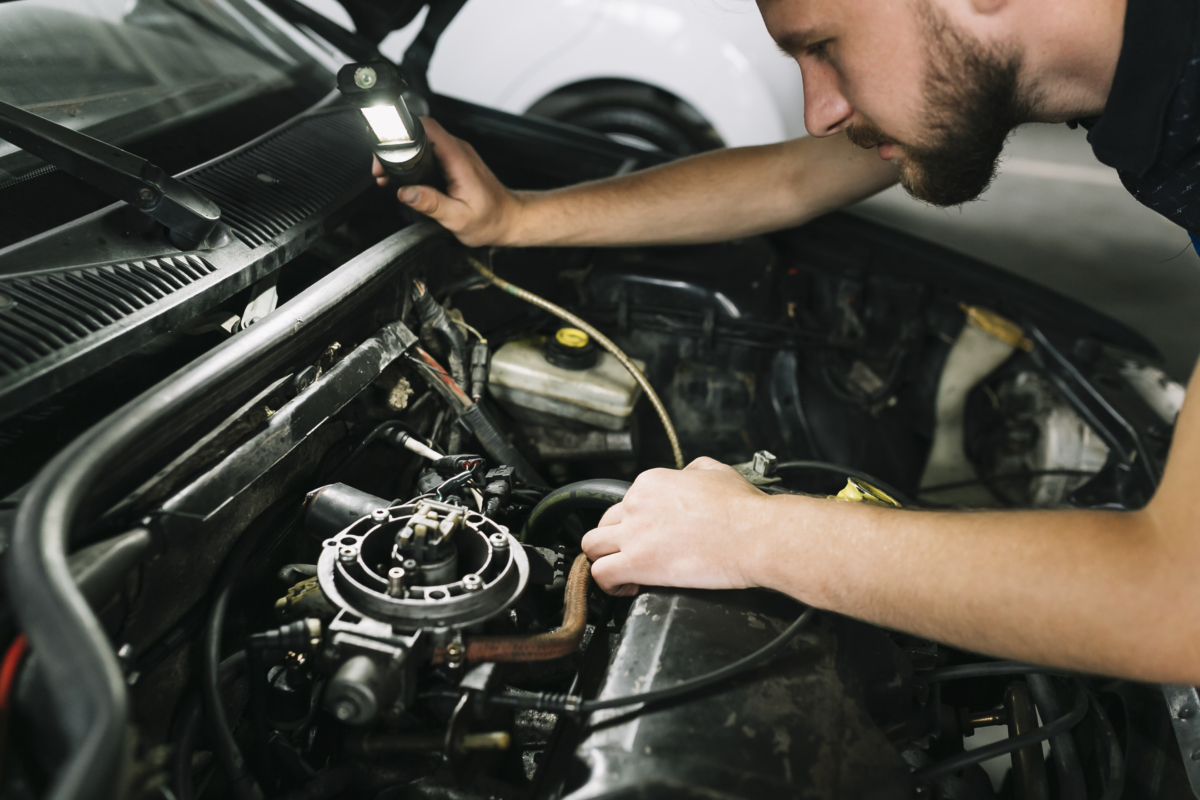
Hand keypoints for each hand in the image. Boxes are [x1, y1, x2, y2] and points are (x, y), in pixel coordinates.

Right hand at [372, 118, 524, 246]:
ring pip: (424, 142)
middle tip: (382, 168)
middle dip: (396, 146)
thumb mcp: (459, 218)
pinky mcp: (454, 162)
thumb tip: (406, 193)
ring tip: (389, 174)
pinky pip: (430, 152)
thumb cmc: (490, 220)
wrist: (509, 220)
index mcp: (459, 160)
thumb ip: (432, 204)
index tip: (387, 148)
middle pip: (421, 132)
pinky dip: (414, 160)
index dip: (403, 132)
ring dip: (404, 154)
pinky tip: (406, 177)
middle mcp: (458, 151)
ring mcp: (457, 155)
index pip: (428, 127)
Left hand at [581, 457, 772, 595]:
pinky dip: (608, 584)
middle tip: (633, 555)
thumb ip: (693, 470)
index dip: (637, 522)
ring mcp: (634, 533)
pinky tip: (627, 587)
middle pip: (604, 523)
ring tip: (624, 572)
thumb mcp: (716, 471)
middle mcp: (637, 504)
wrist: (755, 535)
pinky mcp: (639, 562)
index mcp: (651, 482)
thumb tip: (687, 475)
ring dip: (604, 560)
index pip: (626, 503)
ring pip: (592, 546)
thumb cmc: (742, 508)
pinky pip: (601, 574)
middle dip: (616, 540)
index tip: (651, 536)